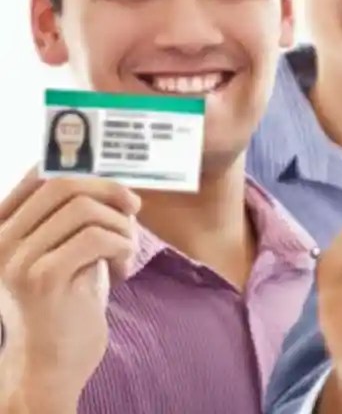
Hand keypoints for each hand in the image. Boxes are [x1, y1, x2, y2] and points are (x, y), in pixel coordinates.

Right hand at [0, 171, 139, 412]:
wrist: (52, 362)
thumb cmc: (65, 304)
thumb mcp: (63, 250)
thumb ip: (71, 217)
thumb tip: (110, 180)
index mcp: (0, 229)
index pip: (38, 175)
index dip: (86, 173)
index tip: (117, 191)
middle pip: (63, 185)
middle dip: (110, 191)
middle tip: (134, 210)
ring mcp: (17, 259)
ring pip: (85, 210)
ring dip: (121, 226)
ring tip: (126, 251)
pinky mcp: (42, 278)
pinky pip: (97, 238)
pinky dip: (122, 247)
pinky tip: (122, 270)